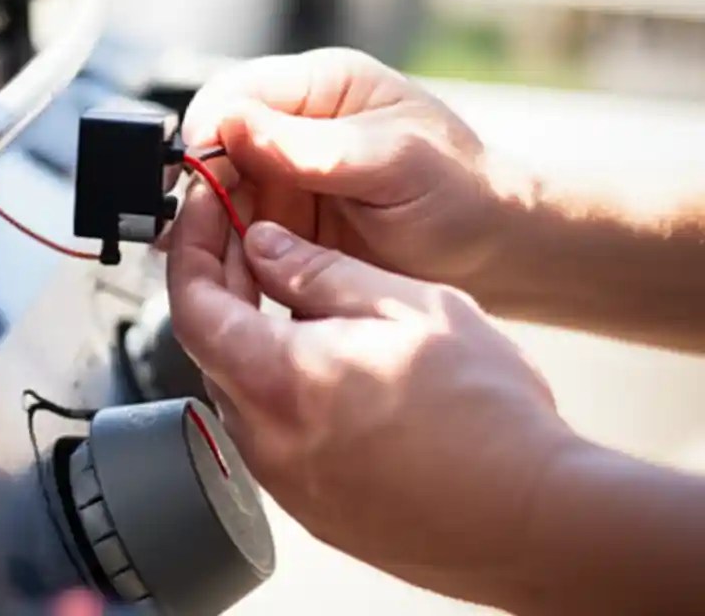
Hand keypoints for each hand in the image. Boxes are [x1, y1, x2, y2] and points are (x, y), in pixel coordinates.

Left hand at [166, 182, 579, 607]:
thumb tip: (263, 246)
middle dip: (224, 279)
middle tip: (253, 232)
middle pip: (212, 343)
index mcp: (275, 379)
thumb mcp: (406, 305)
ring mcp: (284, 480)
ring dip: (255, 331)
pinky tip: (330, 355)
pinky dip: (283, 380)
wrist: (536, 517)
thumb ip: (318, 270)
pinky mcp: (312, 505)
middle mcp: (262, 438)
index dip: (191, 244)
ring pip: (244, 386)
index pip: (189, 301)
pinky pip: (275, 428)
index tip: (208, 207)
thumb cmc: (486, 416)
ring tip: (300, 288)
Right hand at [182, 48, 514, 287]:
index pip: (235, 93)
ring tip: (209, 257)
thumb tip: (231, 123)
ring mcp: (285, 177)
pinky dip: (224, 251)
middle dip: (201, 185)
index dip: (208, 132)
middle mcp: (294, 127)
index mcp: (322, 86)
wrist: (494, 256)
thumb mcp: (390, 163)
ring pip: (215, 193)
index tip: (197, 175)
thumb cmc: (460, 196)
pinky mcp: (284, 224)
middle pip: (214, 145)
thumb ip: (309, 146)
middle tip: (196, 229)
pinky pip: (233, 233)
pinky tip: (228, 271)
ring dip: (208, 223)